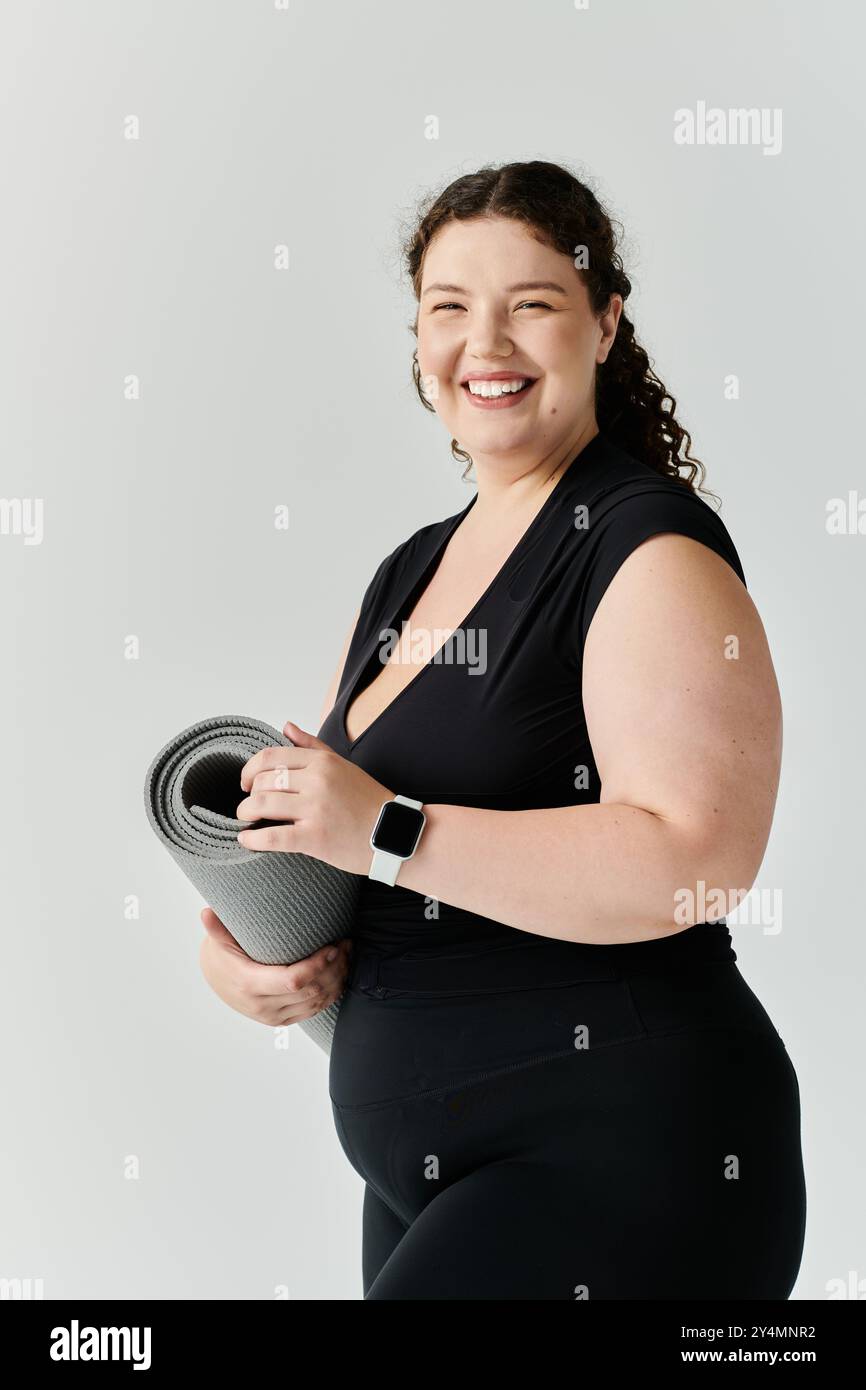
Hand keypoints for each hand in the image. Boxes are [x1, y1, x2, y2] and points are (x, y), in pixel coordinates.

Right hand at [199, 907, 352, 1026]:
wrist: (217, 981)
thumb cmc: (222, 955)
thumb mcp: (218, 941)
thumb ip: (216, 928)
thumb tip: (206, 913)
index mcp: (249, 985)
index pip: (293, 980)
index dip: (317, 965)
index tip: (332, 946)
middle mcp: (262, 1006)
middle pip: (311, 991)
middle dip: (334, 968)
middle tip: (345, 944)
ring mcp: (273, 1016)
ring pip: (317, 1003)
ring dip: (337, 980)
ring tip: (346, 955)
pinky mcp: (282, 1021)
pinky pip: (313, 1011)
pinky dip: (331, 993)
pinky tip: (339, 973)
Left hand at [234, 719, 393, 874]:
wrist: (394, 833)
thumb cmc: (368, 802)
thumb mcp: (343, 765)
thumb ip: (312, 746)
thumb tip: (286, 727)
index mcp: (322, 762)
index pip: (270, 757)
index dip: (249, 770)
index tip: (246, 782)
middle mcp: (317, 781)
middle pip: (263, 781)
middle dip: (249, 794)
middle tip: (248, 805)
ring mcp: (316, 809)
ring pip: (261, 805)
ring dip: (246, 812)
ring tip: (247, 819)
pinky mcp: (315, 838)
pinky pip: (272, 836)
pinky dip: (253, 838)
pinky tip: (246, 839)